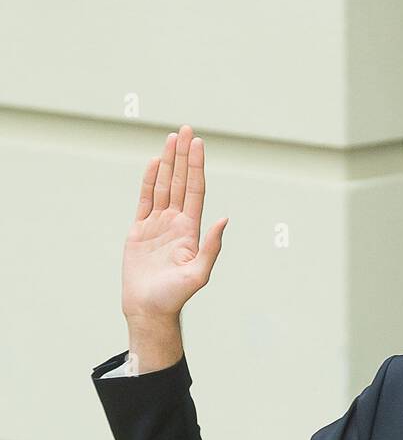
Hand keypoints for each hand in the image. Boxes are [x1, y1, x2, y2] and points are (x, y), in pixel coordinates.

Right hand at [121, 124, 227, 321]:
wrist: (148, 310)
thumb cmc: (174, 297)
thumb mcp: (198, 274)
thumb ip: (212, 247)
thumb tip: (225, 219)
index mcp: (190, 231)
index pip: (195, 191)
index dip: (196, 167)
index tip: (198, 143)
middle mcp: (176, 224)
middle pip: (180, 182)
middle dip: (183, 156)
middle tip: (186, 130)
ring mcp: (158, 225)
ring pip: (163, 186)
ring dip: (168, 163)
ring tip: (172, 138)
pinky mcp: (140, 231)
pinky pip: (145, 199)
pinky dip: (149, 180)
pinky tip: (154, 163)